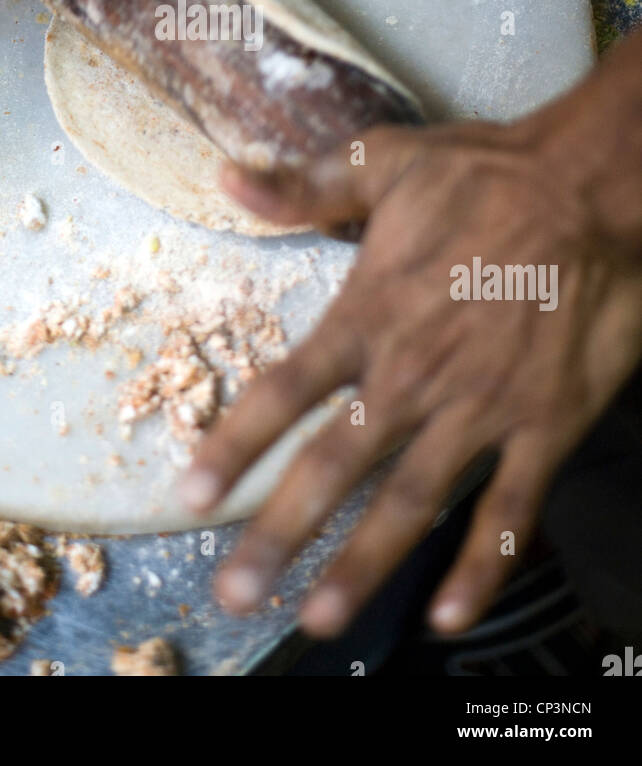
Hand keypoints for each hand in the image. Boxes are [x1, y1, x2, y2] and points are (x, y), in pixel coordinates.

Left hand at [181, 99, 641, 637]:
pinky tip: (450, 614)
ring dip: (363, 563)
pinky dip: (482, 564)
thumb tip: (224, 178)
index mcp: (371, 312)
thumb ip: (303, 186)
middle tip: (238, 592)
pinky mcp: (544, 423)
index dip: (234, 445)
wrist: (591, 190)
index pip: (284, 389)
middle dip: (281, 532)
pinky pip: (510, 507)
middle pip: (335, 465)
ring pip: (411, 502)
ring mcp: (481, 405)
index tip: (189, 494)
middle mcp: (415, 372)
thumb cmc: (488, 174)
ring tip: (321, 617)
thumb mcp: (385, 162)